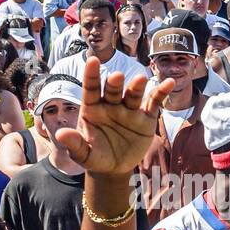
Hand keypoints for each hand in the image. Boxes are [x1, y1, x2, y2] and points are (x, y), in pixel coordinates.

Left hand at [54, 57, 172, 176]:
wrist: (114, 169)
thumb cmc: (95, 157)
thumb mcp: (82, 154)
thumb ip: (73, 144)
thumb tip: (60, 135)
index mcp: (92, 109)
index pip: (90, 89)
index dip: (91, 75)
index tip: (92, 60)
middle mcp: (111, 105)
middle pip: (113, 90)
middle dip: (115, 83)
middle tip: (117, 77)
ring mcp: (129, 110)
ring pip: (133, 95)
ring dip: (137, 87)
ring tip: (141, 79)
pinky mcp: (146, 118)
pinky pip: (154, 103)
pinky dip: (161, 93)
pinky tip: (168, 83)